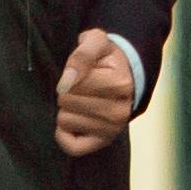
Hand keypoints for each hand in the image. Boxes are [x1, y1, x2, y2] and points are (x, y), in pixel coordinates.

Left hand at [54, 30, 140, 161]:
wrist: (126, 77)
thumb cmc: (106, 59)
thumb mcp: (96, 42)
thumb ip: (82, 54)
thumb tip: (66, 82)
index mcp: (120, 84)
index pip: (72, 84)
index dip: (70, 76)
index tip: (84, 73)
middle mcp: (119, 111)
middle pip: (66, 102)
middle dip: (67, 93)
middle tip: (82, 88)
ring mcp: (112, 129)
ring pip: (64, 122)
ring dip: (67, 110)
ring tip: (82, 102)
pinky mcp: (103, 142)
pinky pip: (70, 146)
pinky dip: (64, 134)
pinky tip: (74, 122)